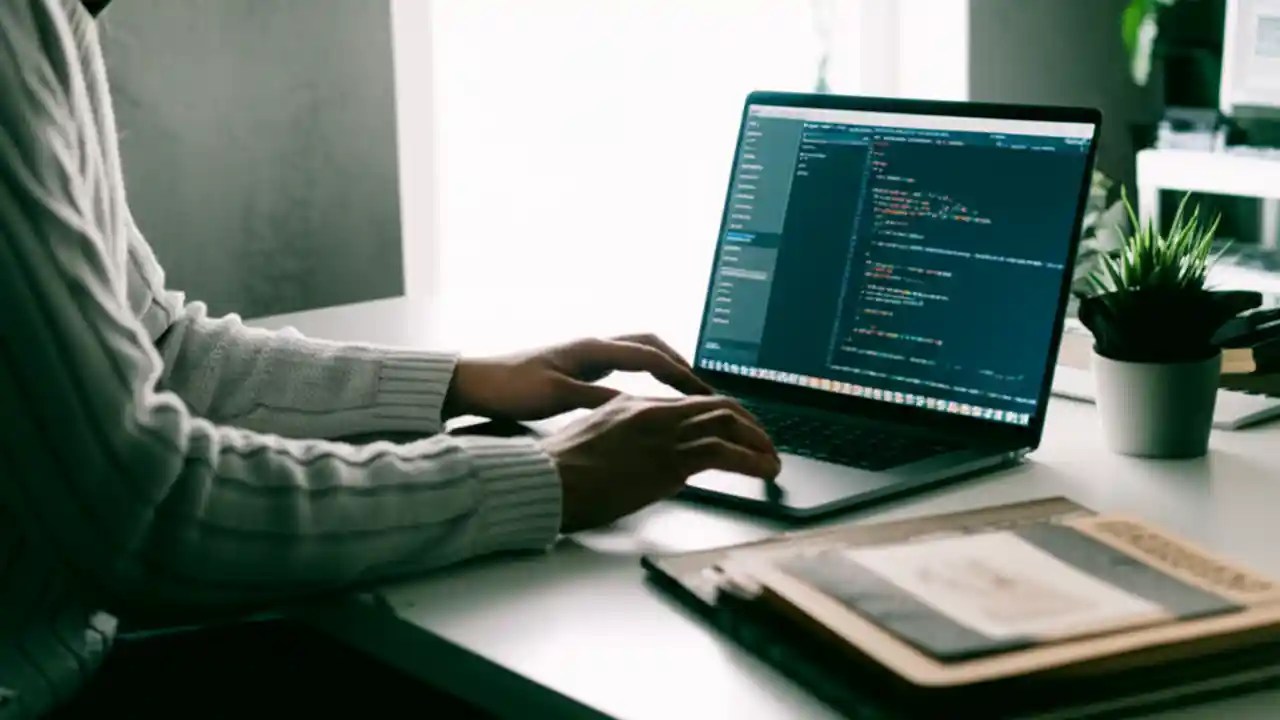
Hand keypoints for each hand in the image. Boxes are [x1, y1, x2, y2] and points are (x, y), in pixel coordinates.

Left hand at [443, 334, 713, 421]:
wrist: (474, 382)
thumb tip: (638, 406)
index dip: (680, 375)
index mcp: (591, 348)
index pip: (649, 357)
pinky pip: (622, 364)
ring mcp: (584, 354)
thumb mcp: (556, 397)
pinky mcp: (576, 366)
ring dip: (663, 366)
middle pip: (649, 345)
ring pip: (636, 351)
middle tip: (703, 388)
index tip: (705, 393)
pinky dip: (644, 374)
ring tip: (685, 390)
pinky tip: (646, 394)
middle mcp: (592, 345)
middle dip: (679, 364)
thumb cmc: (509, 387)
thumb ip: (598, 399)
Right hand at [542, 395, 780, 531]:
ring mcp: (663, 433)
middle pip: (717, 405)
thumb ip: (628, 445)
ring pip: (727, 423)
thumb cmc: (560, 473)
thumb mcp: (596, 444)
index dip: (721, 416)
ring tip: (772, 459)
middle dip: (748, 424)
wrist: (546, 481)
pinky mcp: (669, 460)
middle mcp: (653, 412)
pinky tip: (766, 470)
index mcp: (633, 405)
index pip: (690, 402)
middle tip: (763, 442)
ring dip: (758, 442)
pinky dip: (753, 459)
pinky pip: (724, 452)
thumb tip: (654, 466)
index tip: (736, 431)